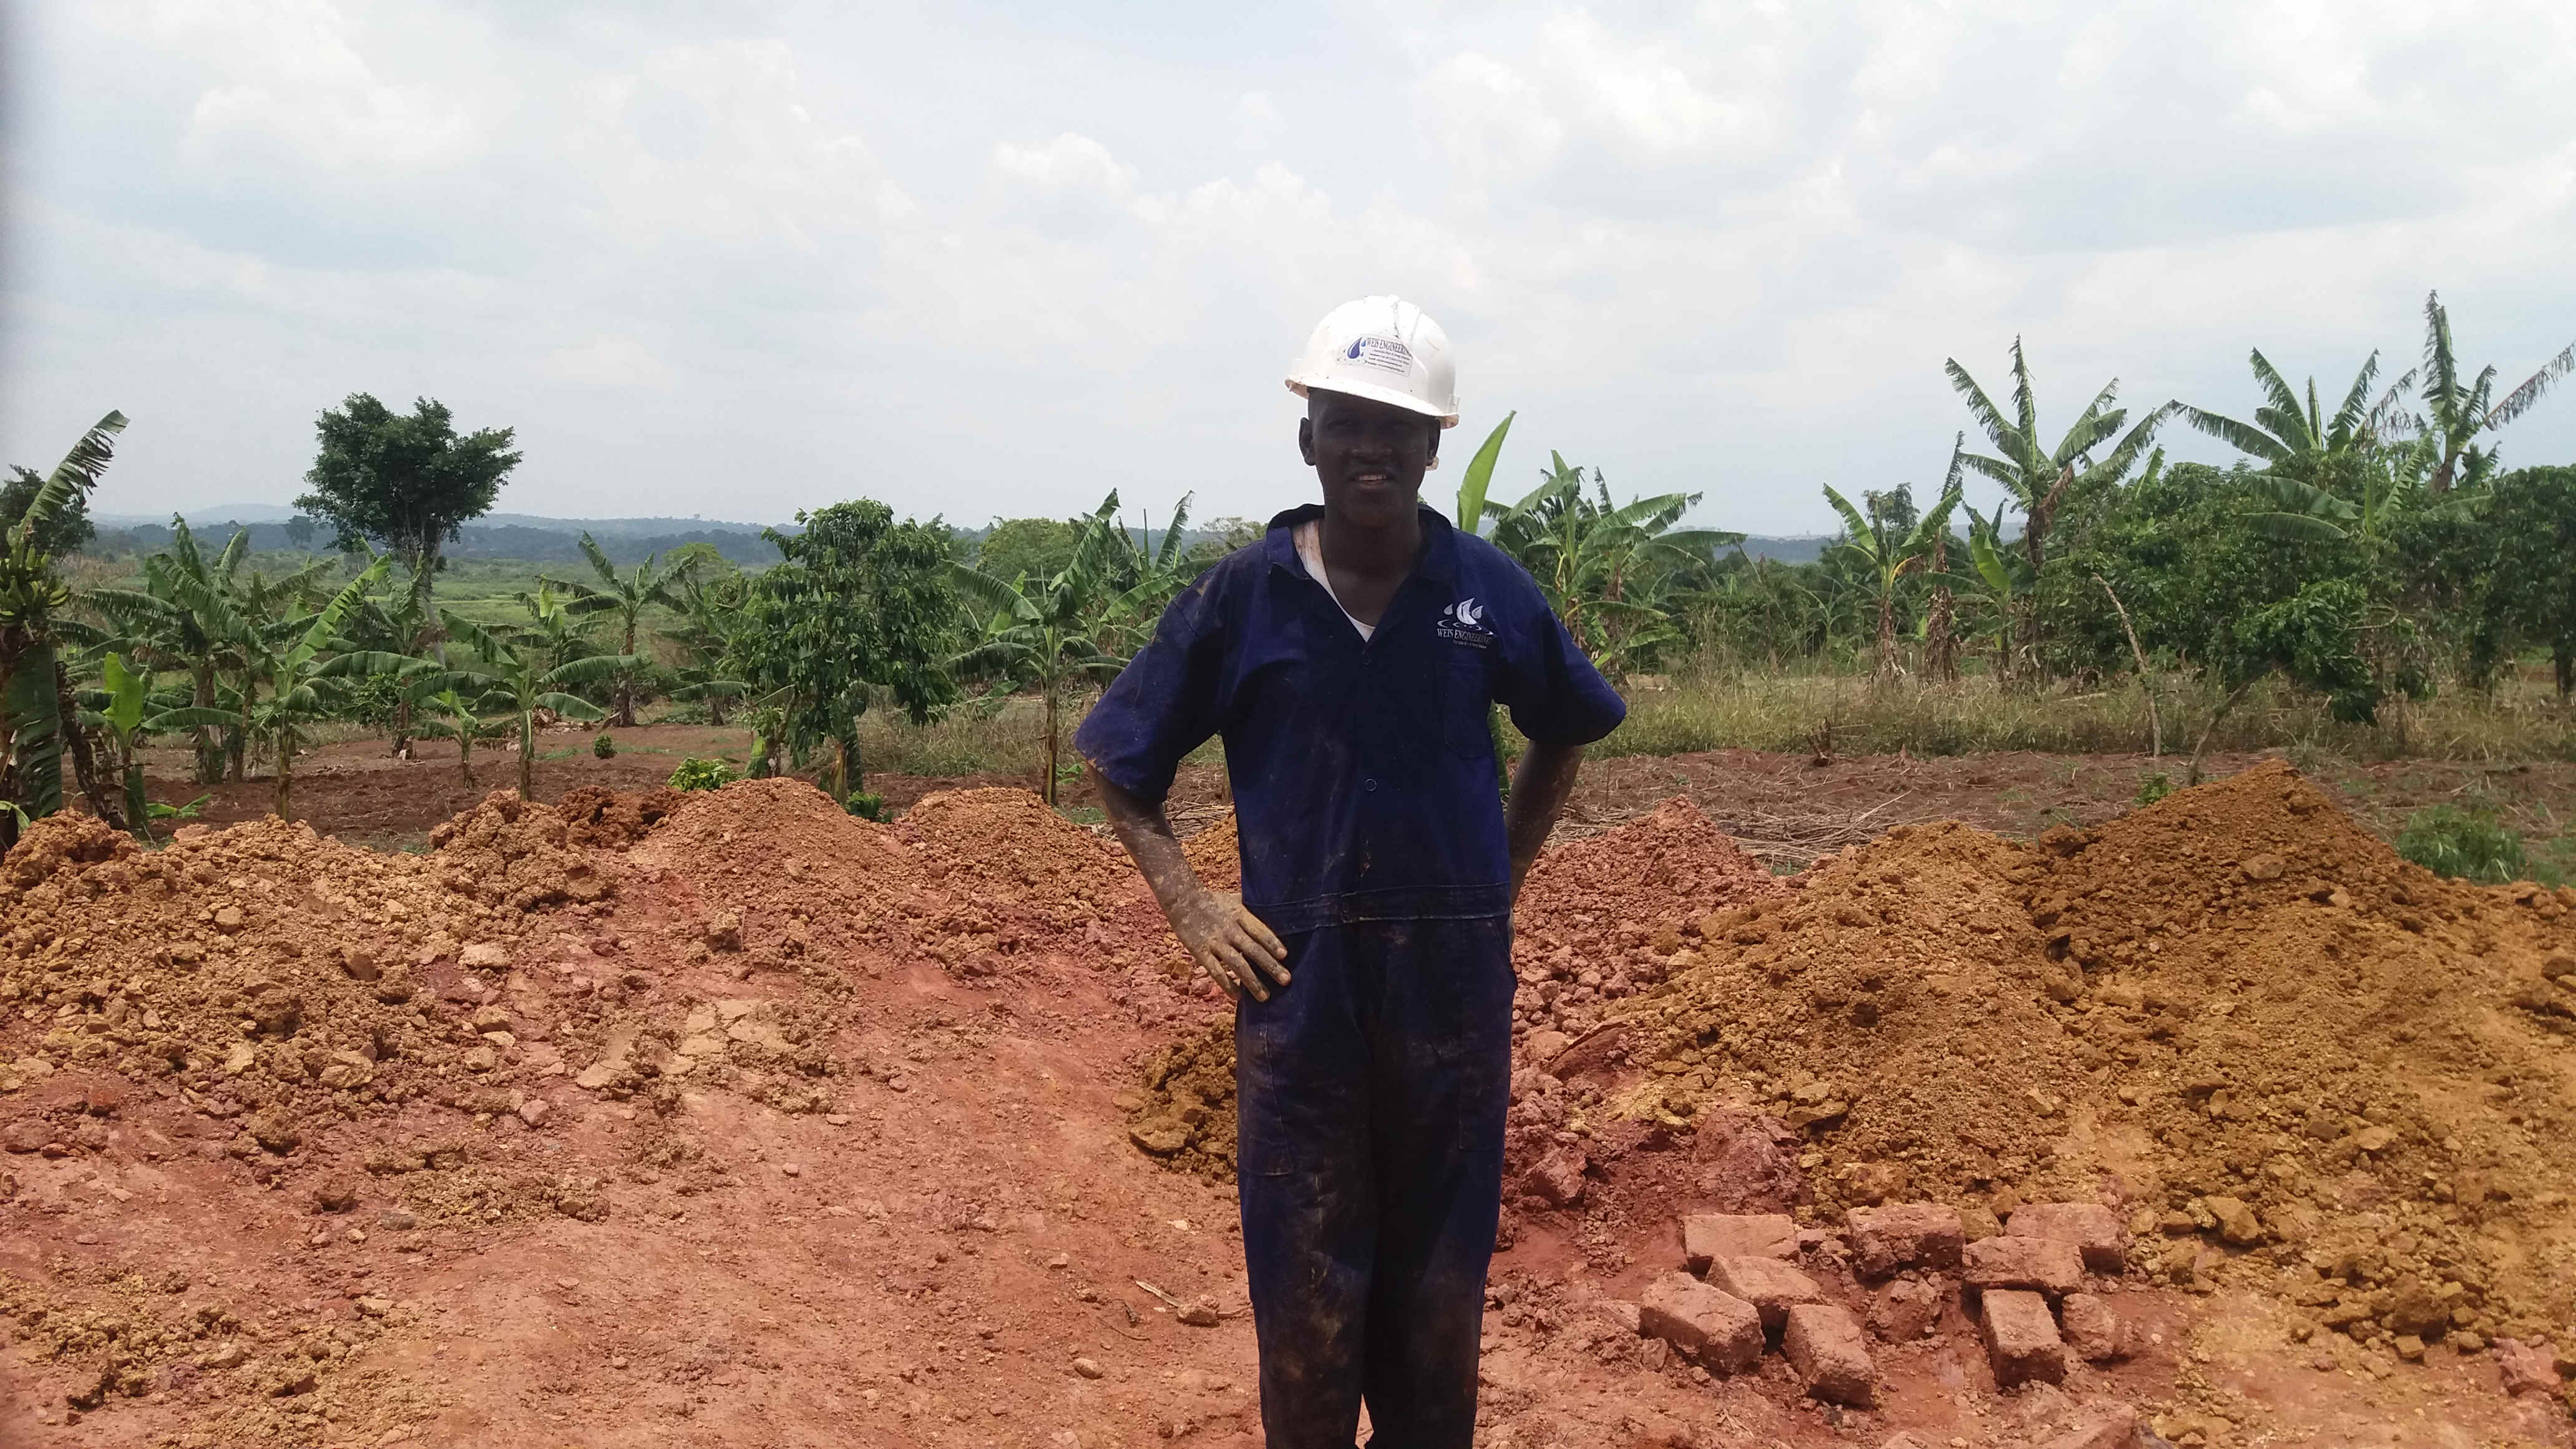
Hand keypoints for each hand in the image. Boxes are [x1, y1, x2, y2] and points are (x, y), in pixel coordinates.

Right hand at [1166, 888, 1289, 1001]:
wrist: (1182, 900)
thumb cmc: (1213, 900)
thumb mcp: (1234, 899)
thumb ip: (1252, 908)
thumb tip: (1275, 911)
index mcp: (1239, 915)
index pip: (1259, 930)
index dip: (1272, 942)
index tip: (1285, 955)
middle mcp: (1229, 929)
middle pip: (1253, 950)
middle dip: (1270, 966)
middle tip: (1286, 980)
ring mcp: (1215, 942)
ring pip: (1237, 964)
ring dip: (1252, 981)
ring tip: (1265, 997)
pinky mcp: (1201, 952)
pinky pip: (1216, 971)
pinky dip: (1227, 984)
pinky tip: (1238, 996)